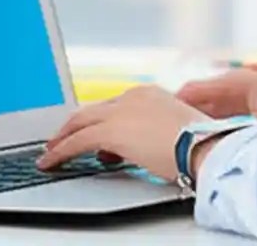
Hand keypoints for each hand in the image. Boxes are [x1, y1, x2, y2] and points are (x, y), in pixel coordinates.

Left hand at [37, 85, 207, 180]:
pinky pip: (76, 141)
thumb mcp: (178, 133)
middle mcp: (133, 97)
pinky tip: (51, 161)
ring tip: (52, 152)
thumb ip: (156, 135)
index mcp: (150, 94)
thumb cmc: (201, 144)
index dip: (100, 122)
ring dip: (63, 138)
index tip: (93, 135)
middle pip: (93, 111)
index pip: (115, 107)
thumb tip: (143, 148)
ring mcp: (120, 111)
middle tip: (61, 139)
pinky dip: (60, 151)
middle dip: (74, 126)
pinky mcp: (110, 130)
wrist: (204, 146)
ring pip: (80, 122)